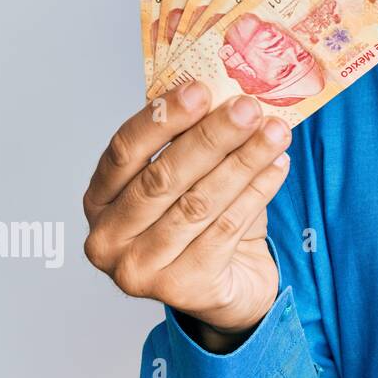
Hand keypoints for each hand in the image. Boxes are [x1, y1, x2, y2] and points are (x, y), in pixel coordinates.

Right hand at [83, 82, 290, 341]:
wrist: (229, 285)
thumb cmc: (203, 224)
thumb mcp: (189, 178)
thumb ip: (194, 142)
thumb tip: (227, 93)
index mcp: (99, 199)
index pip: (123, 151)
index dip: (161, 118)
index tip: (199, 89)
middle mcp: (108, 238)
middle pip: (163, 177)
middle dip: (211, 137)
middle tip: (248, 107)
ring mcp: (139, 270)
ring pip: (198, 203)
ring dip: (243, 161)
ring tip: (275, 132)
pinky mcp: (181, 289)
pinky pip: (226, 229)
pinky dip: (257, 193)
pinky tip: (278, 166)